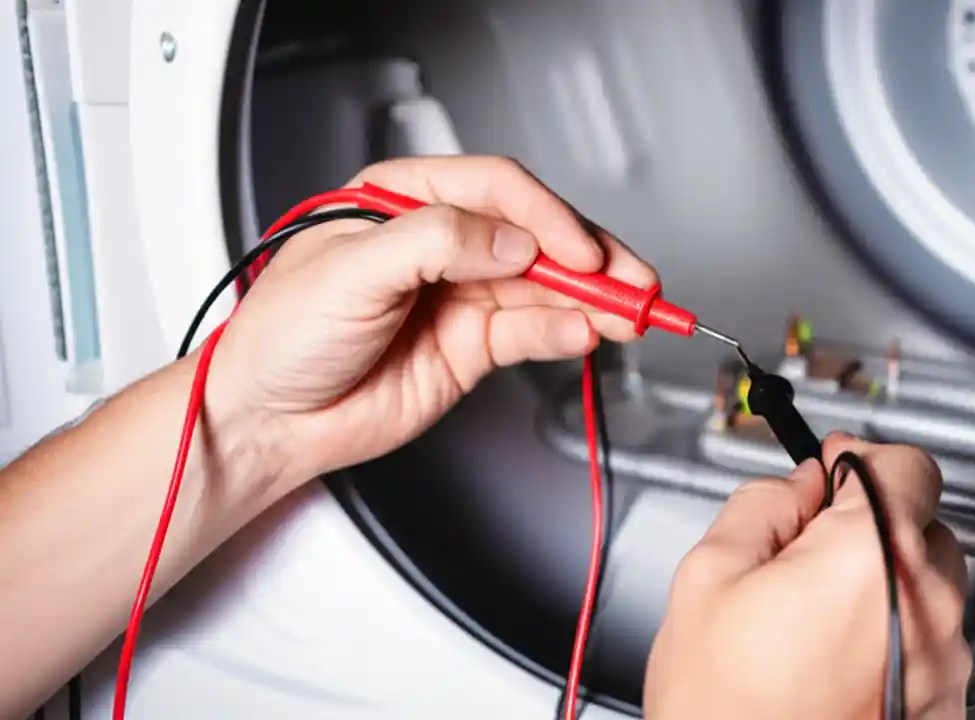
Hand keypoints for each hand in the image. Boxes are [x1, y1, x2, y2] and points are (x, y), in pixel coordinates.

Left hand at [205, 156, 655, 483]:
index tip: (575, 251)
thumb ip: (435, 243)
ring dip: (591, 298)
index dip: (546, 217)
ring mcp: (461, 295)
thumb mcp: (351, 268)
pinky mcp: (473, 345)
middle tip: (632, 281)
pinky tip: (587, 334)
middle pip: (535, 235)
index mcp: (404, 200)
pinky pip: (531, 332)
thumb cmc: (282, 336)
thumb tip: (510, 241)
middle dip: (589, 257)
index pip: (496, 190)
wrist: (269, 420)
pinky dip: (565, 334)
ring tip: (630, 313)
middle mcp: (441, 243)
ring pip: (544, 286)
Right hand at [645, 434, 970, 719]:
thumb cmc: (723, 709)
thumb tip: (795, 486)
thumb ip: (760, 506)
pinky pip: (931, 641)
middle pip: (921, 522)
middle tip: (808, 545)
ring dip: (884, 580)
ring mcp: (944, 662)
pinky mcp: (945, 705)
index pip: (907, 464)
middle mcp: (926, 606)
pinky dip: (894, 633)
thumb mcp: (707, 578)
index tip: (836, 468)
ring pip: (929, 584)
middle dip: (869, 522)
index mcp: (869, 556)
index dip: (862, 457)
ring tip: (814, 613)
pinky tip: (835, 655)